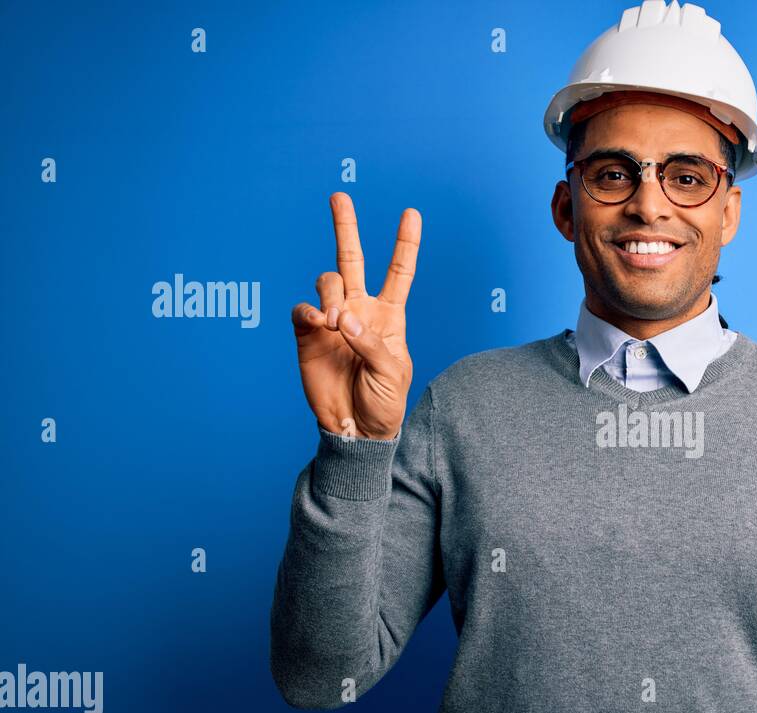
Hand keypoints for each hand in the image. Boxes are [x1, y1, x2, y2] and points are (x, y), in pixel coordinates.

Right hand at [290, 192, 420, 440]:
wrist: (355, 428)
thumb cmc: (383, 402)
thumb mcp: (392, 373)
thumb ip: (372, 343)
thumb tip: (344, 319)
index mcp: (389, 316)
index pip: (399, 273)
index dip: (405, 244)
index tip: (410, 213)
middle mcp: (359, 310)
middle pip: (352, 260)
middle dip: (345, 227)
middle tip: (339, 196)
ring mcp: (331, 320)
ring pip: (327, 281)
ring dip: (331, 294)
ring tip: (336, 323)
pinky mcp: (307, 334)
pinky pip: (303, 309)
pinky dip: (309, 311)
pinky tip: (319, 324)